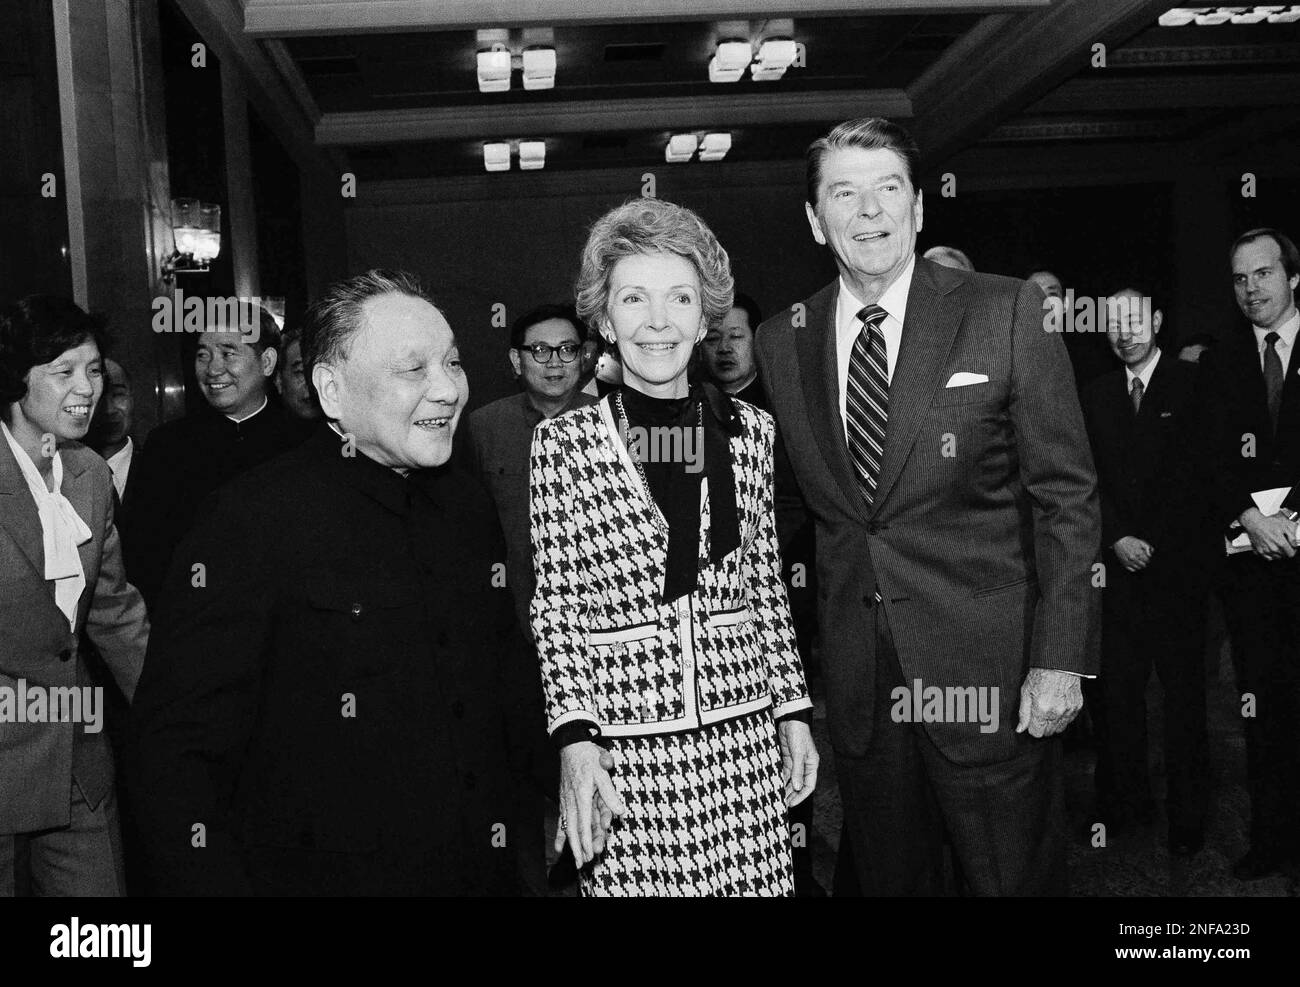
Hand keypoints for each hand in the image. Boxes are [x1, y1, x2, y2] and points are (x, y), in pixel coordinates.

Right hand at [557, 742, 625, 867]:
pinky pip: (562, 821)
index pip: (584, 823)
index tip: (589, 853)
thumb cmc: (588, 756)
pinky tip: (558, 849)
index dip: (586, 840)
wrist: (571, 745)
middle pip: (574, 829)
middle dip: (578, 848)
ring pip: (568, 827)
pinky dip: (560, 835)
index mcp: (582, 795)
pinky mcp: (564, 800)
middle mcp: (572, 801)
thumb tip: (619, 811)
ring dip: (571, 846)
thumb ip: (609, 793)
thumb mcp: (602, 770)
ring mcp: (566, 801)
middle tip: (583, 864)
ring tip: (575, 862)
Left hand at [777, 719, 817, 806]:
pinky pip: (784, 772)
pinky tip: (774, 785)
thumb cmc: (798, 734)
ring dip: (785, 788)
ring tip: (777, 797)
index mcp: (812, 765)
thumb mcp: (798, 753)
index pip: (809, 786)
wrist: (790, 719)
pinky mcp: (787, 758)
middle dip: (792, 794)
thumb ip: (797, 770)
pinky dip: (780, 778)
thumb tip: (798, 787)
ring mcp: (795, 762)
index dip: (801, 796)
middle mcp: (805, 765)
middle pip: (799, 784)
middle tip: (782, 804)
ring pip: (791, 779)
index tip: (791, 804)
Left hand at [1016, 668, 1082, 737]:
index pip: (1036, 733)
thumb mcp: (1025, 692)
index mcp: (1042, 709)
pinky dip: (1062, 717)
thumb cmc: (1040, 675)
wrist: (1059, 664)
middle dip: (1041, 726)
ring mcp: (1069, 710)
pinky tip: (1057, 706)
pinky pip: (1069, 721)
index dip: (1032, 728)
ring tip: (1048, 709)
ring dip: (1052, 723)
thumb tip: (1020, 729)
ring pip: (1059, 729)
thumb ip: (1023, 713)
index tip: (1031, 721)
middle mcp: (1057, 712)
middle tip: (1038, 713)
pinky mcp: (1077, 707)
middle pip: (1048, 733)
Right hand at [1112, 536, 1153, 571]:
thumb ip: (1148, 548)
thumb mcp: (1140, 541)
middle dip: (1144, 562)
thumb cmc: (1130, 540)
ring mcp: (1128, 562)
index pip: (1147, 560)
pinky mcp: (1124, 563)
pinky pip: (1132, 570)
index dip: (1148, 558)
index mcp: (1138, 553)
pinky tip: (1135, 564)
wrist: (1119, 540)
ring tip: (1139, 562)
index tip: (1146, 557)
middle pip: (1143, 565)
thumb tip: (1150, 555)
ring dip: (1140, 566)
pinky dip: (1135, 568)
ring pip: (1138, 568)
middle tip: (1143, 560)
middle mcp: (1133, 558)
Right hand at [1239, 507, 1297, 560]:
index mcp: (1281, 543)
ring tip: (1277, 546)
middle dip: (1285, 551)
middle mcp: (1273, 549)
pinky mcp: (1259, 551)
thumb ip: (1292, 537)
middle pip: (1284, 556)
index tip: (1292, 548)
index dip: (1293, 551)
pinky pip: (1268, 558)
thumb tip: (1294, 544)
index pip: (1291, 554)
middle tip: (1283, 544)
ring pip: (1277, 557)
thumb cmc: (1268, 523)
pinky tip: (1271, 550)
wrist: (1254, 523)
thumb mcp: (1284, 526)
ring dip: (1279, 553)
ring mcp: (1266, 551)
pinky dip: (1271, 555)